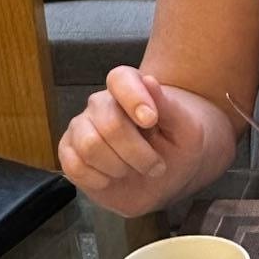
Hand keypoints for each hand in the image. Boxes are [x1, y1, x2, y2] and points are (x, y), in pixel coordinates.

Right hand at [58, 67, 207, 215]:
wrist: (167, 174)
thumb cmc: (178, 146)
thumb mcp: (188, 129)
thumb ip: (170, 107)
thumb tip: (150, 80)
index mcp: (130, 89)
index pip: (120, 79)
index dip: (134, 99)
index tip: (151, 121)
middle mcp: (101, 104)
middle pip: (110, 124)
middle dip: (138, 153)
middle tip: (156, 166)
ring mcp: (81, 127)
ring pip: (90, 146)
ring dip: (119, 167)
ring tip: (133, 170)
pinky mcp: (69, 152)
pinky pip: (73, 166)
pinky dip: (98, 180)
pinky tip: (113, 179)